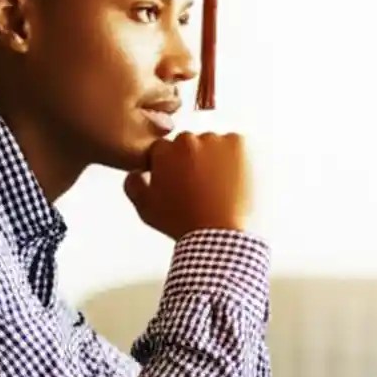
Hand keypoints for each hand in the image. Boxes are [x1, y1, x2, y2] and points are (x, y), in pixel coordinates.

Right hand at [124, 132, 252, 239]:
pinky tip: (236, 182)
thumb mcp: (147, 210)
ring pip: (216, 144)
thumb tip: (137, 170)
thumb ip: (134, 184)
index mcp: (164, 151)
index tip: (183, 184)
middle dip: (195, 162)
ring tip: (222, 189)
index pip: (166, 150)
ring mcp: (217, 140)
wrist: (222, 236)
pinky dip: (240, 160)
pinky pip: (240, 147)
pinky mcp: (243, 144)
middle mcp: (189, 140)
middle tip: (204, 189)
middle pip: (191, 145)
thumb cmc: (185, 225)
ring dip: (218, 160)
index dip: (174, 168)